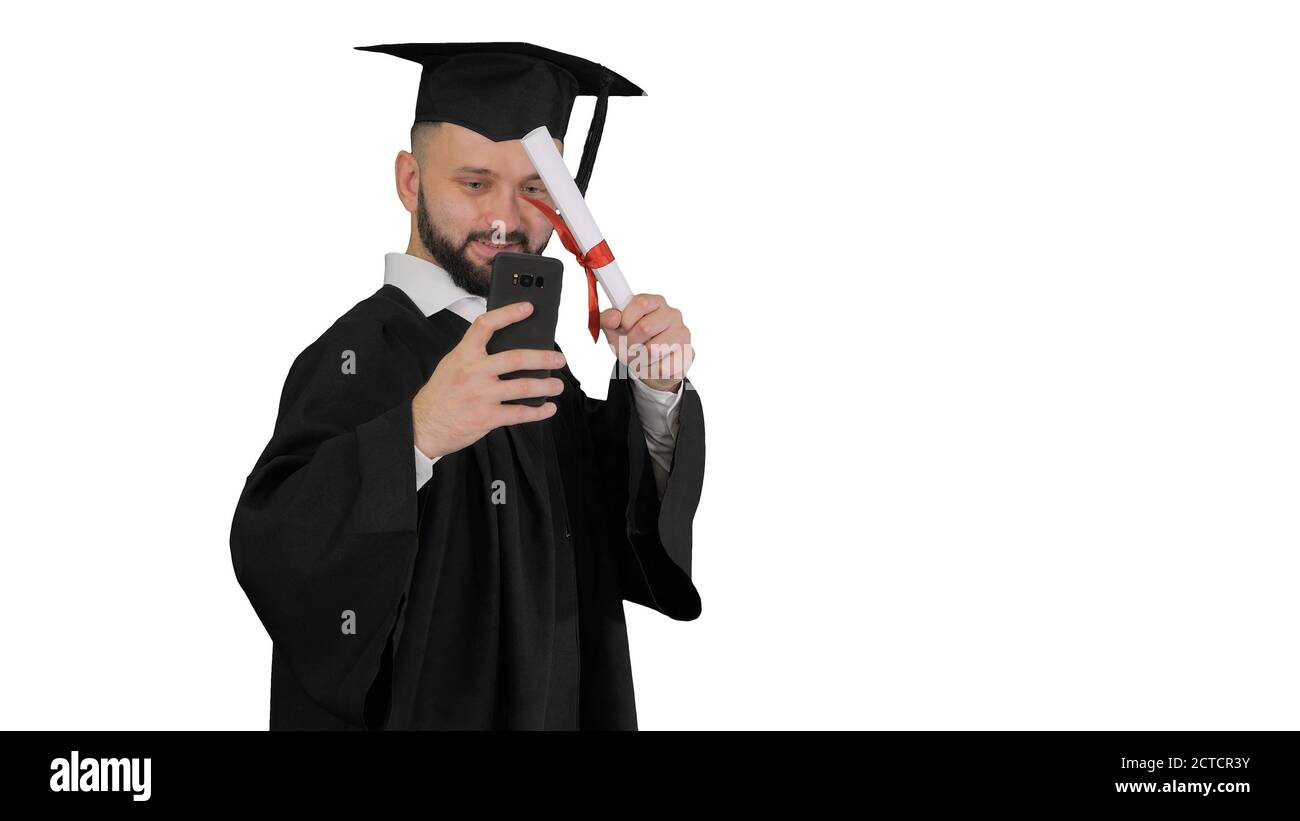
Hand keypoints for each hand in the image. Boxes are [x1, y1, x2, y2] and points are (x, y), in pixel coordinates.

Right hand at [411, 302, 566, 458]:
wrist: (423, 426)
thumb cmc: (441, 394)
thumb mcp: (452, 365)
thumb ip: (475, 355)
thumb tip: (509, 347)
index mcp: (464, 354)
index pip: (486, 325)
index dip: (509, 314)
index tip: (528, 308)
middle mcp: (474, 372)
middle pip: (516, 358)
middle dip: (543, 358)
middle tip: (559, 359)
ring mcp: (481, 395)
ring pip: (522, 386)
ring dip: (545, 386)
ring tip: (558, 385)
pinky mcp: (487, 417)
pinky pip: (519, 413)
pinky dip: (537, 412)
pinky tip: (548, 408)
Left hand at [599, 293, 693, 391]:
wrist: (651, 366)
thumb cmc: (634, 342)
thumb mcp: (615, 330)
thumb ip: (608, 320)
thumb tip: (613, 318)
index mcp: (655, 302)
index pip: (641, 303)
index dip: (626, 319)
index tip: (623, 328)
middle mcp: (672, 314)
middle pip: (645, 328)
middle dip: (630, 343)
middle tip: (630, 347)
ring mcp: (682, 334)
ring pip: (653, 350)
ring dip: (640, 358)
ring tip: (642, 356)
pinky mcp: (687, 354)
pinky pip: (661, 366)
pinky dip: (651, 369)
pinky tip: (654, 364)